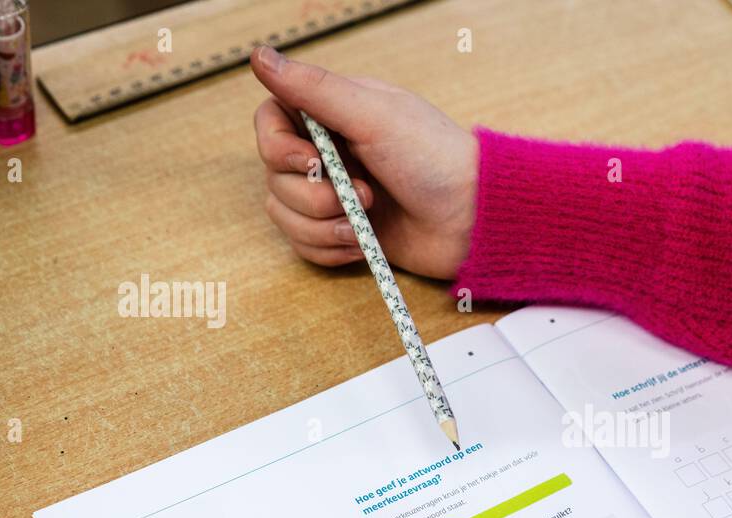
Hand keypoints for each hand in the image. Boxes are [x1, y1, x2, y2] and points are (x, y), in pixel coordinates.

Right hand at [250, 46, 477, 277]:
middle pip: (274, 175)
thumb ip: (313, 87)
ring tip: (364, 226)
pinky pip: (306, 245)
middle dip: (312, 194)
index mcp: (334, 115)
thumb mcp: (374, 115)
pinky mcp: (346, 233)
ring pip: (285, 213)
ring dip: (321, 226)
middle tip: (365, 195)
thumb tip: (258, 55)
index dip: (276, 146)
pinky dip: (330, 248)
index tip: (307, 159)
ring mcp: (337, 195)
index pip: (270, 123)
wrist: (473, 220)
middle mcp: (331, 153)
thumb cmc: (434, 160)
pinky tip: (362, 244)